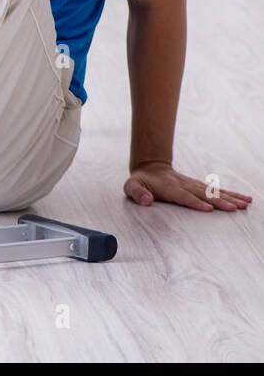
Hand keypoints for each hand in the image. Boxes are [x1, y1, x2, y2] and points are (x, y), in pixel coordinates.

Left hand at [124, 161, 252, 211]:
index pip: (183, 196)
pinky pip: (217, 190)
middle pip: (203, 194)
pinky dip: (231, 194)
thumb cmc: (140, 181)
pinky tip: (245, 199)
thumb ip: (137, 193)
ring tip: (245, 204)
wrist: (150, 167)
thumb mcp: (130, 186)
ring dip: (230, 198)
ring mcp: (194, 185)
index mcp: (169, 188)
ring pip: (214, 192)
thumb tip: (145, 200)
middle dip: (219, 202)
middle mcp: (184, 185)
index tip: (208, 209)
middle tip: (235, 208)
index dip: (195, 202)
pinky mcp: (200, 186)